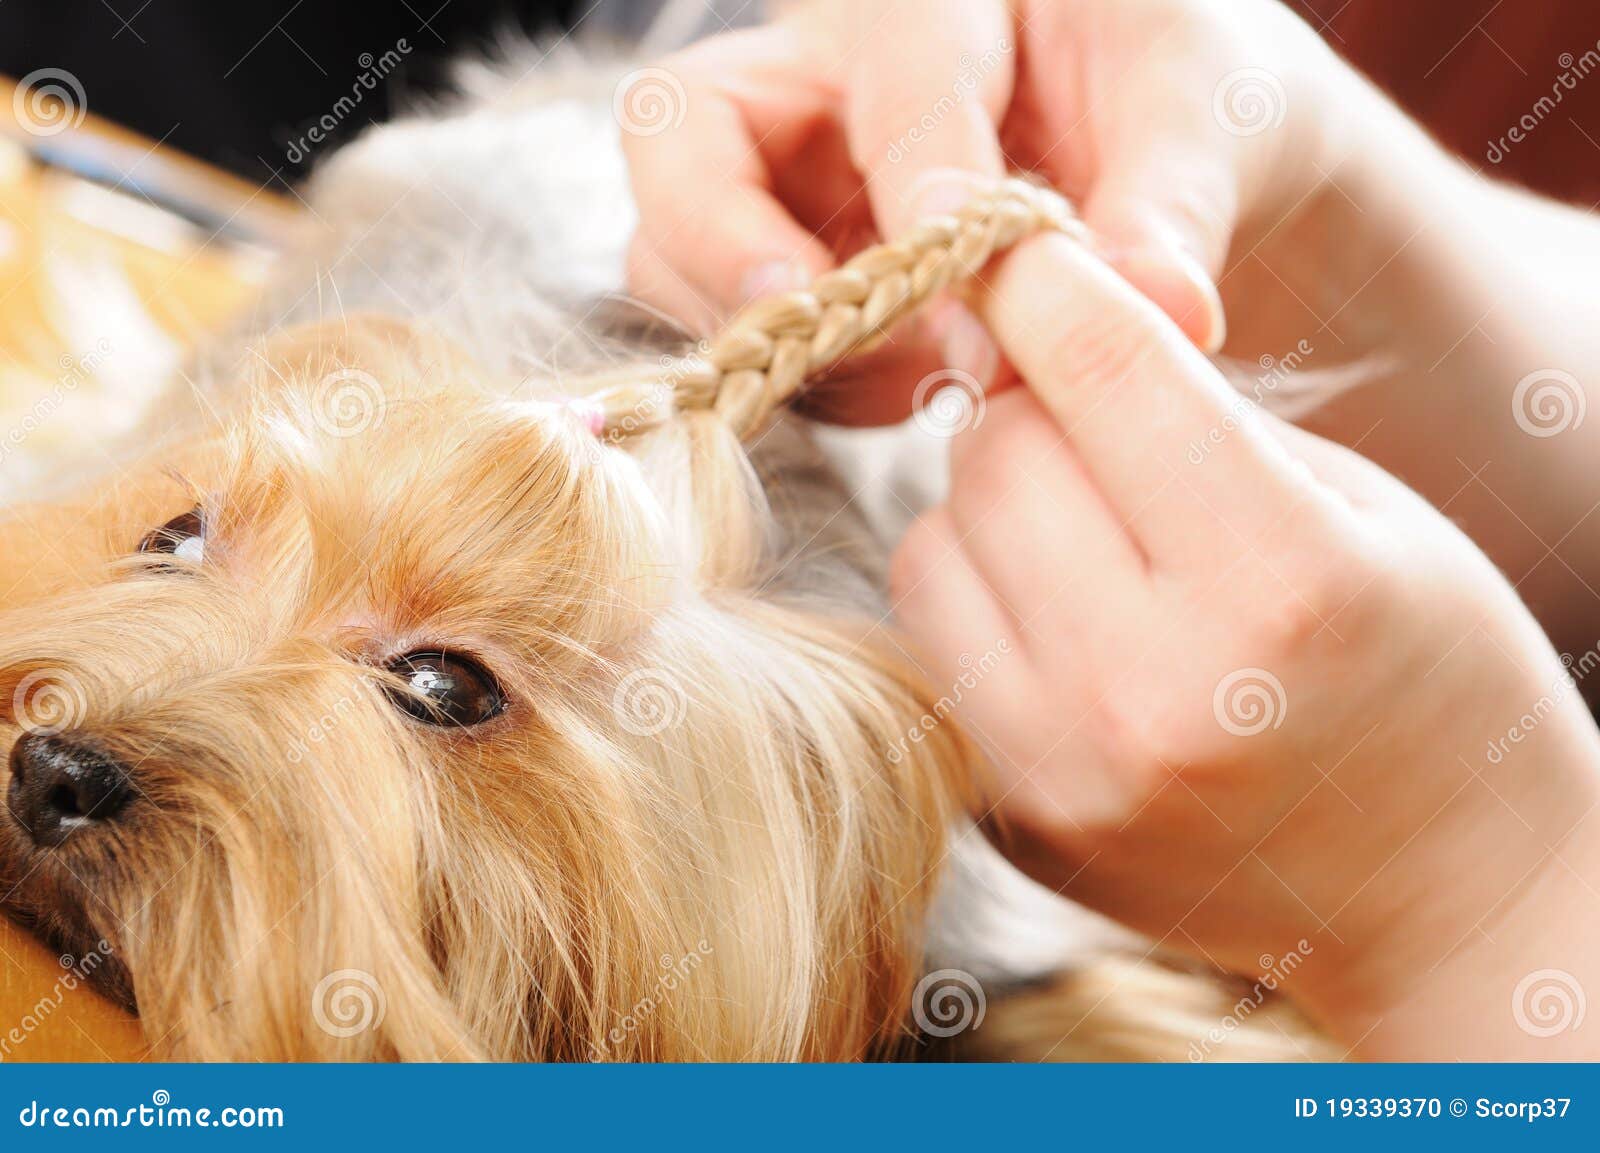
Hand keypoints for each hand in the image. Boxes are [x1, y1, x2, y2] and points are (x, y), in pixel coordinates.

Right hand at [620, 0, 1358, 422]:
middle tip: (813, 315)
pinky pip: (750, 337)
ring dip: (775, 332)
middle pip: (683, 135)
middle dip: (726, 239)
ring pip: (680, 252)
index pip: (891, 76)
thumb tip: (1162, 313)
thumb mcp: (1212, 120)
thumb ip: (1175, 210)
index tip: (972, 279)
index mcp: (937, 1)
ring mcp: (793, 188)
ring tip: (917, 379)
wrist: (1186, 166)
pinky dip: (821, 383)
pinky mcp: (800, 282)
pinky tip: (919, 395)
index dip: (920, 182)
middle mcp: (825, 84)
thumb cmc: (1191, 104)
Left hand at [889, 229, 1599, 1057]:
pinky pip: (934, 648)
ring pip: (929, 546)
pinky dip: (977, 606)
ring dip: (989, 514)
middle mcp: (1150, 689)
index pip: (1099, 362)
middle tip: (1096, 433)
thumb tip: (1030, 334)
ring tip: (1085, 541)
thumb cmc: (1428, 670)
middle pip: (990, 453)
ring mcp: (1066, 773)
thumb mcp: (1361, 510)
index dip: (1043, 274)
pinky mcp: (1015, 820)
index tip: (1018, 242)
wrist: (1446, 898)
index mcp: (1275, 581)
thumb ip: (1193, 417)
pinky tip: (1063, 625)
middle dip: (1030, 412)